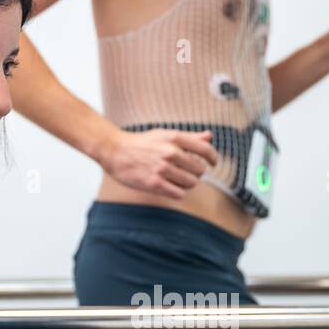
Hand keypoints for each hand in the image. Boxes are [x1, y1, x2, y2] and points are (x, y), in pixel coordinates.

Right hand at [95, 128, 219, 199]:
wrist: (115, 151)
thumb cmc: (143, 143)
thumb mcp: (165, 135)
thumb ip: (189, 137)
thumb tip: (209, 137)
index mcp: (174, 138)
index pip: (205, 150)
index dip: (213, 158)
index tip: (213, 163)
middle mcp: (170, 152)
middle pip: (199, 170)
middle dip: (197, 173)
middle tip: (187, 172)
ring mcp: (162, 169)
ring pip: (191, 183)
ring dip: (188, 183)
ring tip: (179, 179)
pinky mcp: (154, 183)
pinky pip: (179, 193)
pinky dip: (179, 192)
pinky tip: (172, 187)